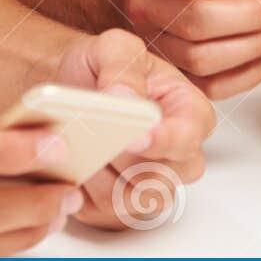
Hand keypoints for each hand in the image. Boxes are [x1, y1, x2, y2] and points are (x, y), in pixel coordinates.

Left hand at [52, 27, 215, 229]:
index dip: (162, 141)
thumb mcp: (113, 47)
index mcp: (191, 115)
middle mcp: (179, 158)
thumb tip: (127, 98)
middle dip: (121, 159)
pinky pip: (102, 214)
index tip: (134, 136)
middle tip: (91, 134)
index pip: (188, 139)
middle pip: (160, 178)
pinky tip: (69, 161)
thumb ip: (122, 66)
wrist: (68, 89)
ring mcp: (151, 187)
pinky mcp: (119, 209)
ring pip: (128, 200)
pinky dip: (80, 190)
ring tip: (74, 141)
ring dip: (96, 173)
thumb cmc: (99, 68)